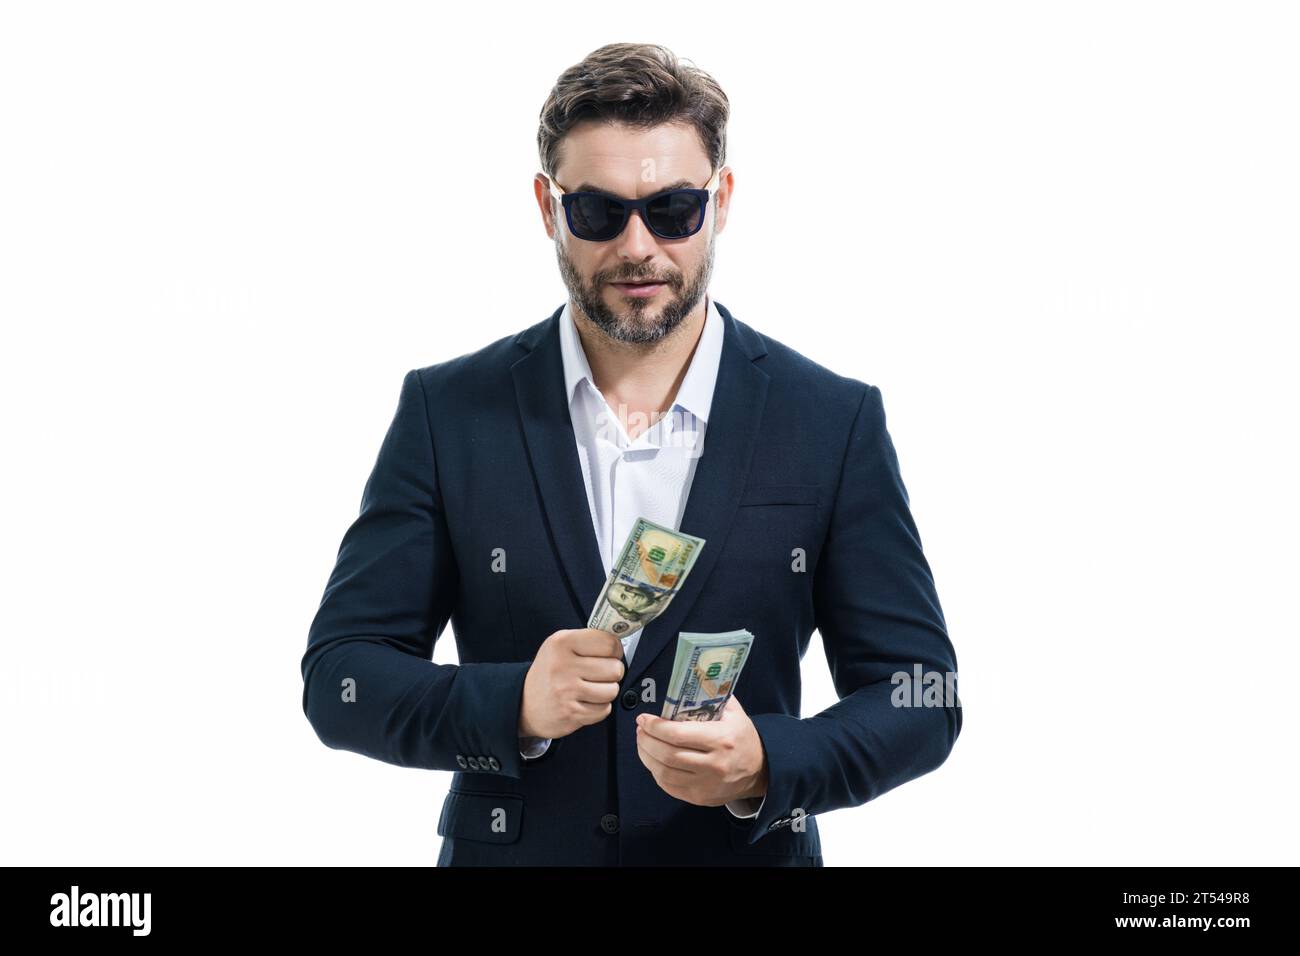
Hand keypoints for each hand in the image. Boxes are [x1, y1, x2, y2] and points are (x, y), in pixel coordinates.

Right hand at [518, 628, 624, 738]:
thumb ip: (588, 640)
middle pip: (615, 669)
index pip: (609, 643)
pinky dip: (600, 707)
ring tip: (593, 688)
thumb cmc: (549, 671)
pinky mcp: (571, 713)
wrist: (524, 702)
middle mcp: (563, 666)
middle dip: (613, 672)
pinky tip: (587, 701)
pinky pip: (604, 710)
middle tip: (601, 673)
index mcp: (562, 642)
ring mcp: (567, 691)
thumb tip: (619, 642)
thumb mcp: (560, 645)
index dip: (615, 650)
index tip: (610, 654)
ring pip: (612, 690)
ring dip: (607, 691)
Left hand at [635, 695, 767, 806]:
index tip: (644, 719)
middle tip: (640, 729)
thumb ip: (711, 696)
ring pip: (664, 773)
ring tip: (643, 743)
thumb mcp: (733, 712)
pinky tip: (653, 760)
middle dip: (646, 740)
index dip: (655, 727)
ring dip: (646, 757)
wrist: (760, 770)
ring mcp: (706, 785)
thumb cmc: (742, 737)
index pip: (678, 735)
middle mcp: (713, 765)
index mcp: (721, 739)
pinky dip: (656, 772)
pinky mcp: (700, 798)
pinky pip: (669, 787)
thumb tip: (687, 683)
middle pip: (667, 755)